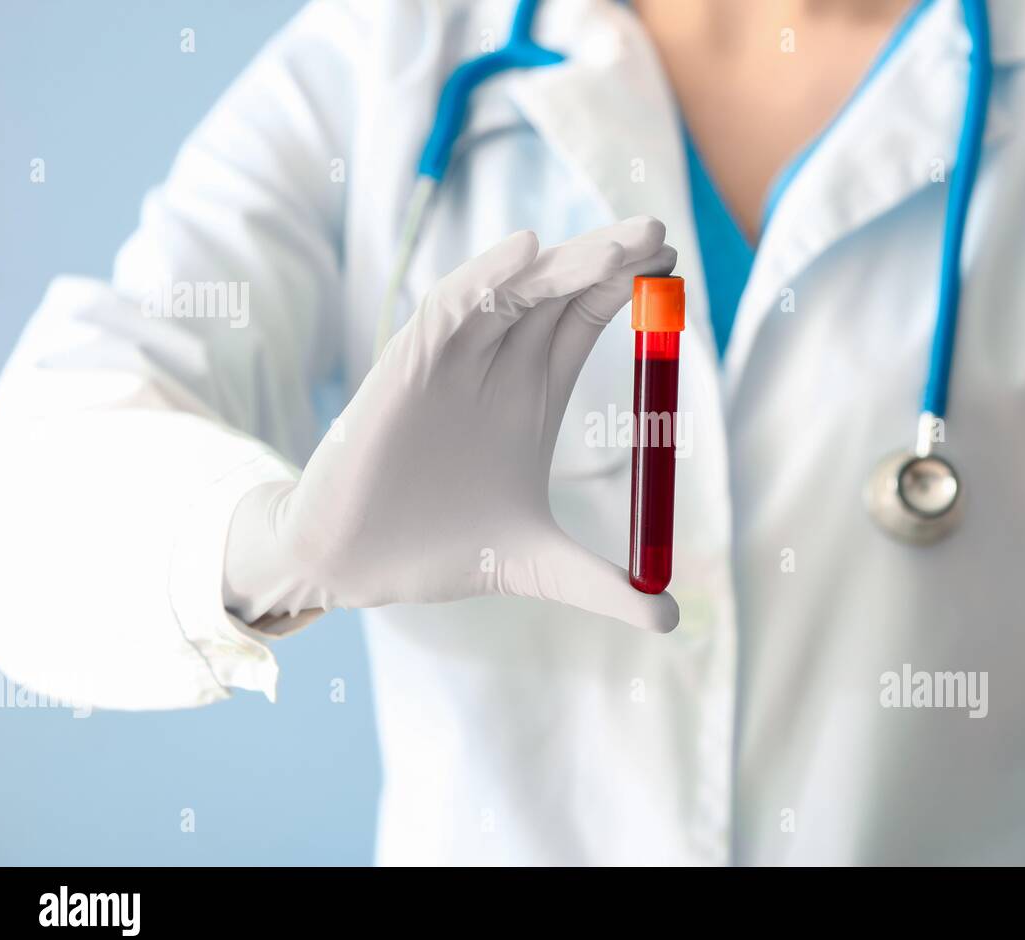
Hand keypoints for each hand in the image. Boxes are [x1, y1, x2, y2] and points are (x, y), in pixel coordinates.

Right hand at [223, 217, 678, 631]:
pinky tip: (527, 252)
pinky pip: (451, 308)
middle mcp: (496, 367)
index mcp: (531, 395)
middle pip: (558, 293)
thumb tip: (671, 620)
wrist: (351, 564)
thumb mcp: (537, 565)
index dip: (625, 290)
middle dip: (608, 261)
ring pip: (513, 292)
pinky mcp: (408, 368)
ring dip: (563, 264)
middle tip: (659, 234)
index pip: (582, 321)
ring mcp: (452, 362)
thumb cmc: (438, 548)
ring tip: (620, 245)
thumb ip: (601, 585)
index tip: (673, 269)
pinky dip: (487, 278)